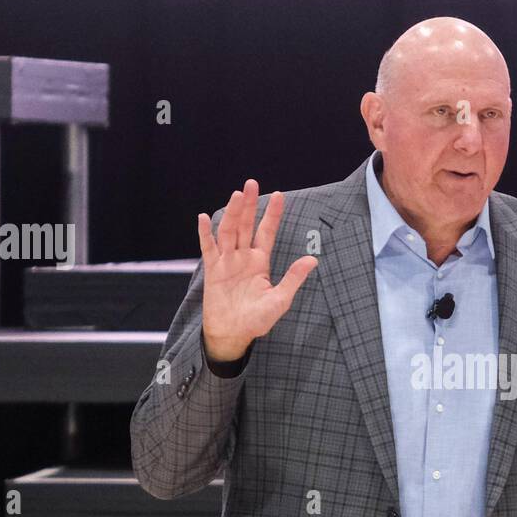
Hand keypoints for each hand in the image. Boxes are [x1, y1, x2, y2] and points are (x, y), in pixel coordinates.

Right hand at [199, 179, 317, 361]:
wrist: (233, 334)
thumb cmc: (257, 319)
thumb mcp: (280, 299)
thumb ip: (293, 278)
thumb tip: (312, 260)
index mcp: (260, 262)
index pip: (266, 232)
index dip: (272, 214)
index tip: (279, 195)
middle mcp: (243, 257)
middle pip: (246, 225)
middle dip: (249, 205)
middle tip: (252, 183)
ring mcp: (227, 262)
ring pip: (229, 231)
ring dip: (232, 213)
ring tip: (237, 195)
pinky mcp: (213, 270)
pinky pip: (208, 249)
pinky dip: (205, 234)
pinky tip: (204, 218)